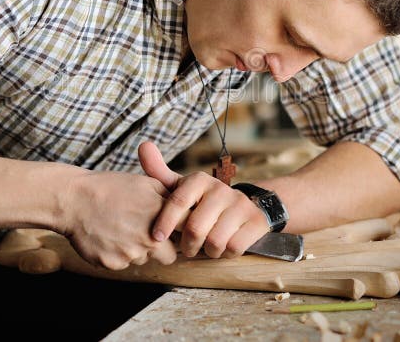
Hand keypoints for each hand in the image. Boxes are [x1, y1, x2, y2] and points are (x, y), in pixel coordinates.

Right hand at [62, 168, 177, 269]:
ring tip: (122, 229)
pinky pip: (123, 264)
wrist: (74, 200)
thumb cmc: (110, 188)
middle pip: (169, 256)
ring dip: (138, 249)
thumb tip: (187, 206)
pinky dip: (118, 253)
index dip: (181, 233)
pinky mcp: (113, 264)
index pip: (186, 234)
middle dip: (162, 247)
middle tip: (147, 233)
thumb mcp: (145, 183)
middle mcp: (149, 239)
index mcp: (161, 217)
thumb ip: (169, 197)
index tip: (175, 230)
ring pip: (144, 260)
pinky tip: (109, 236)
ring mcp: (130, 254)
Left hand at [139, 141, 269, 258]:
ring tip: (207, 246)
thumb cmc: (205, 201)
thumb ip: (160, 173)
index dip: (165, 222)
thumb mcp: (183, 187)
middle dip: (188, 245)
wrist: (249, 205)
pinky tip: (224, 246)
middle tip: (188, 248)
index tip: (157, 237)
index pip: (178, 201)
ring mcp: (240, 205)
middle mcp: (220, 189)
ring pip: (215, 241)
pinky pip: (234, 247)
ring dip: (208, 251)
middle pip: (195, 228)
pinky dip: (226, 253)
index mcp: (200, 180)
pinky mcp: (256, 221)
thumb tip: (143, 146)